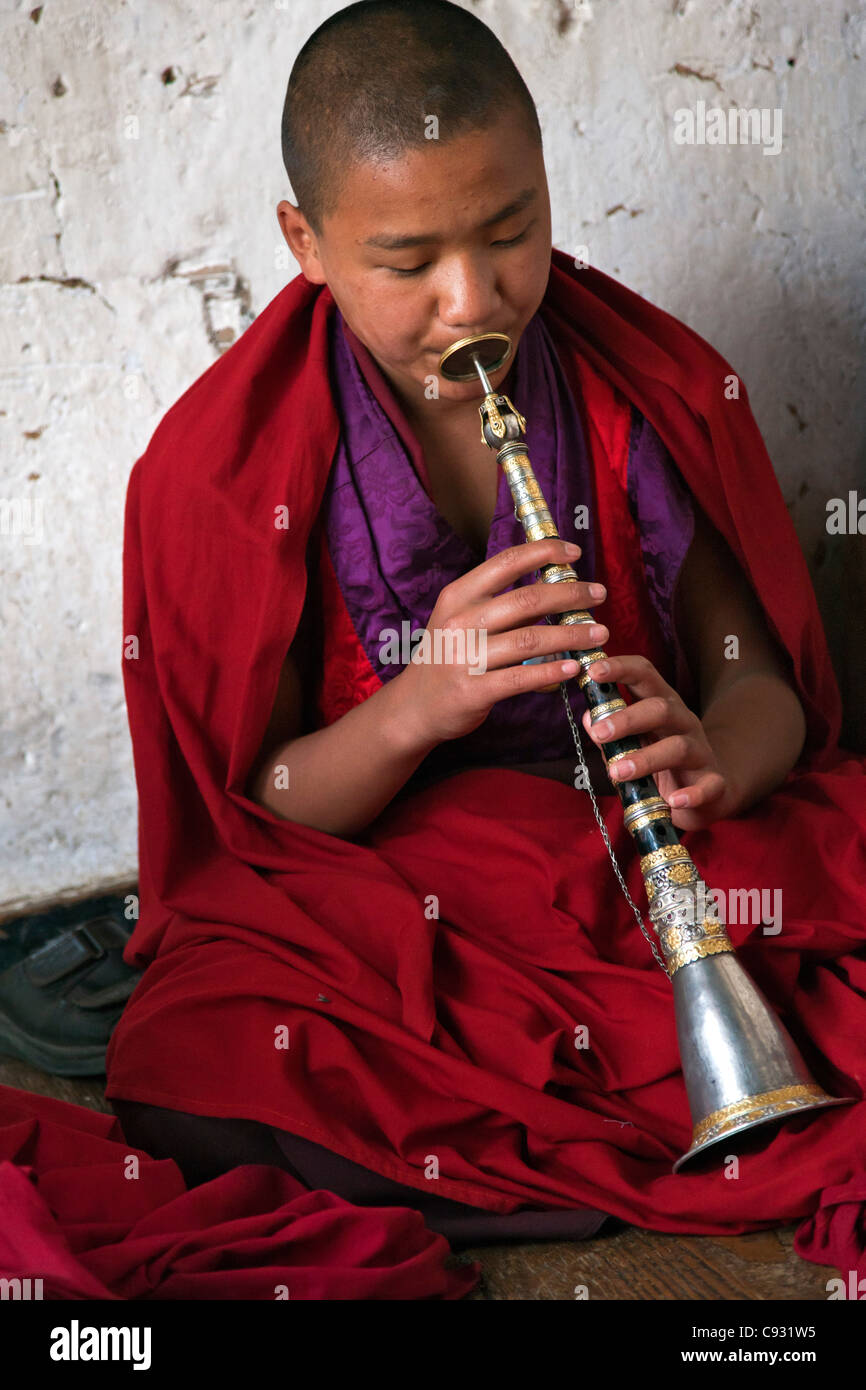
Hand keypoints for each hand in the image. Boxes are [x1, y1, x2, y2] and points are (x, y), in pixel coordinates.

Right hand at [393, 539, 608, 744]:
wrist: (415, 705)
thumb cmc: (448, 657)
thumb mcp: (462, 620)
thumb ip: (502, 605)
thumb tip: (556, 589)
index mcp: (459, 596)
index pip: (506, 562)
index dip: (544, 552)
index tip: (574, 552)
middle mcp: (460, 622)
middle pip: (527, 599)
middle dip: (570, 594)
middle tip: (599, 594)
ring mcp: (465, 657)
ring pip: (530, 639)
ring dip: (571, 634)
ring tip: (599, 633)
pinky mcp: (474, 690)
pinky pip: (521, 677)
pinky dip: (551, 670)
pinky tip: (573, 666)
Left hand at [581, 653, 739, 829]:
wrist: (709, 792)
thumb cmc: (661, 763)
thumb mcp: (633, 744)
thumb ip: (611, 732)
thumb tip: (588, 717)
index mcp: (661, 706)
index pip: (644, 675)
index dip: (620, 668)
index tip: (592, 671)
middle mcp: (683, 723)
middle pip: (661, 709)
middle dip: (627, 718)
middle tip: (599, 732)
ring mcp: (701, 752)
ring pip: (678, 746)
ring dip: (646, 758)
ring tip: (618, 772)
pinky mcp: (714, 783)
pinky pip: (708, 786)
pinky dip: (691, 793)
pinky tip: (673, 801)